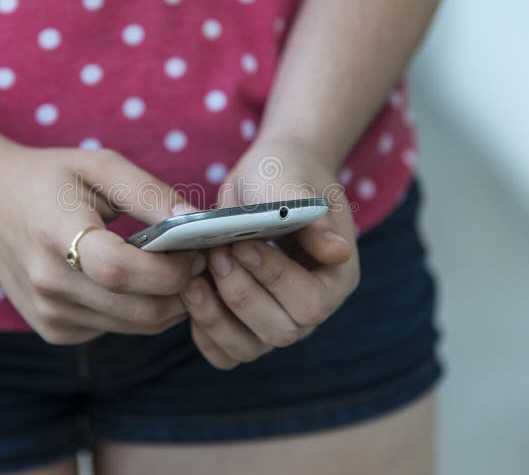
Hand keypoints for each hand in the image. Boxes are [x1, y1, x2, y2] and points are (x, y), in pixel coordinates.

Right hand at [0, 145, 205, 344]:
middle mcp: (49, 285)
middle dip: (184, 290)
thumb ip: (149, 193)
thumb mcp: (98, 166)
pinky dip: (140, 308)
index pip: (121, 270)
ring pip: (137, 326)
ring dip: (170, 303)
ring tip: (176, 267)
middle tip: (200, 261)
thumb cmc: (49, 179)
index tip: (198, 250)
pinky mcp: (55, 331)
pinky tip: (138, 280)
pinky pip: (118, 327)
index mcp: (55, 235)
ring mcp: (50, 314)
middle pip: (141, 309)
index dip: (171, 267)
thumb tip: (197, 222)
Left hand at [180, 140, 359, 368]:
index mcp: (335, 279)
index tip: (241, 244)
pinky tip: (190, 294)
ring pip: (248, 349)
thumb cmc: (284, 176)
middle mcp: (309, 310)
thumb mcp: (293, 185)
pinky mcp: (244, 325)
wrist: (265, 179)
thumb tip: (337, 252)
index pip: (310, 303)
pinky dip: (203, 332)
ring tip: (192, 279)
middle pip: (279, 332)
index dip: (273, 279)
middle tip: (215, 254)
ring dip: (214, 318)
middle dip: (239, 294)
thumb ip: (310, 218)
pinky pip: (223, 353)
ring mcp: (275, 321)